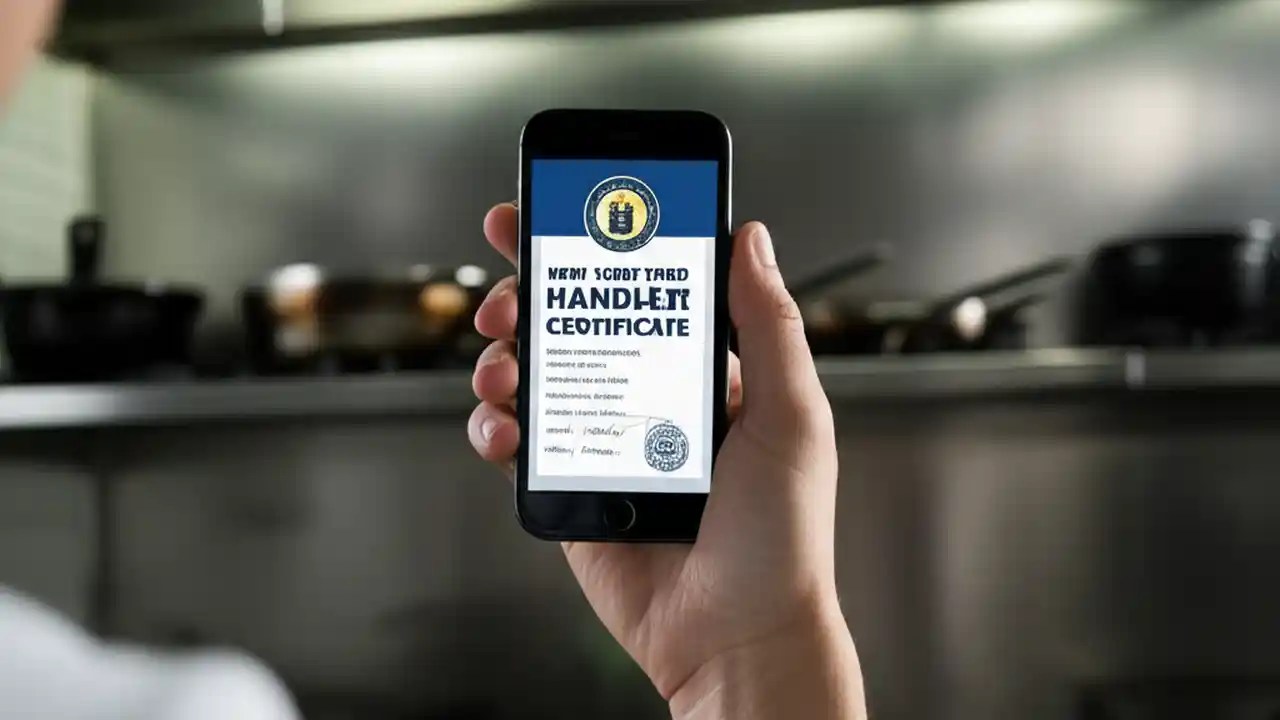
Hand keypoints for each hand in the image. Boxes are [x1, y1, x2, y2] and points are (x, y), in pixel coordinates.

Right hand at [468, 203, 865, 718]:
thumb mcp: (793, 417)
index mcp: (701, 372)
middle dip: (530, 294)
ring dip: (502, 356)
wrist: (737, 638)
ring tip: (502, 364)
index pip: (642, 288)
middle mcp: (648, 398)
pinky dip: (494, 427)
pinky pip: (516, 443)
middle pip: (574, 323)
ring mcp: (604, 442)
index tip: (552, 210)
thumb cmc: (781, 537)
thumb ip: (769, 326)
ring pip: (535, 375)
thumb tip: (749, 235)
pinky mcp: (569, 489)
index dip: (595, 246)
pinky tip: (503, 429)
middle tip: (512, 290)